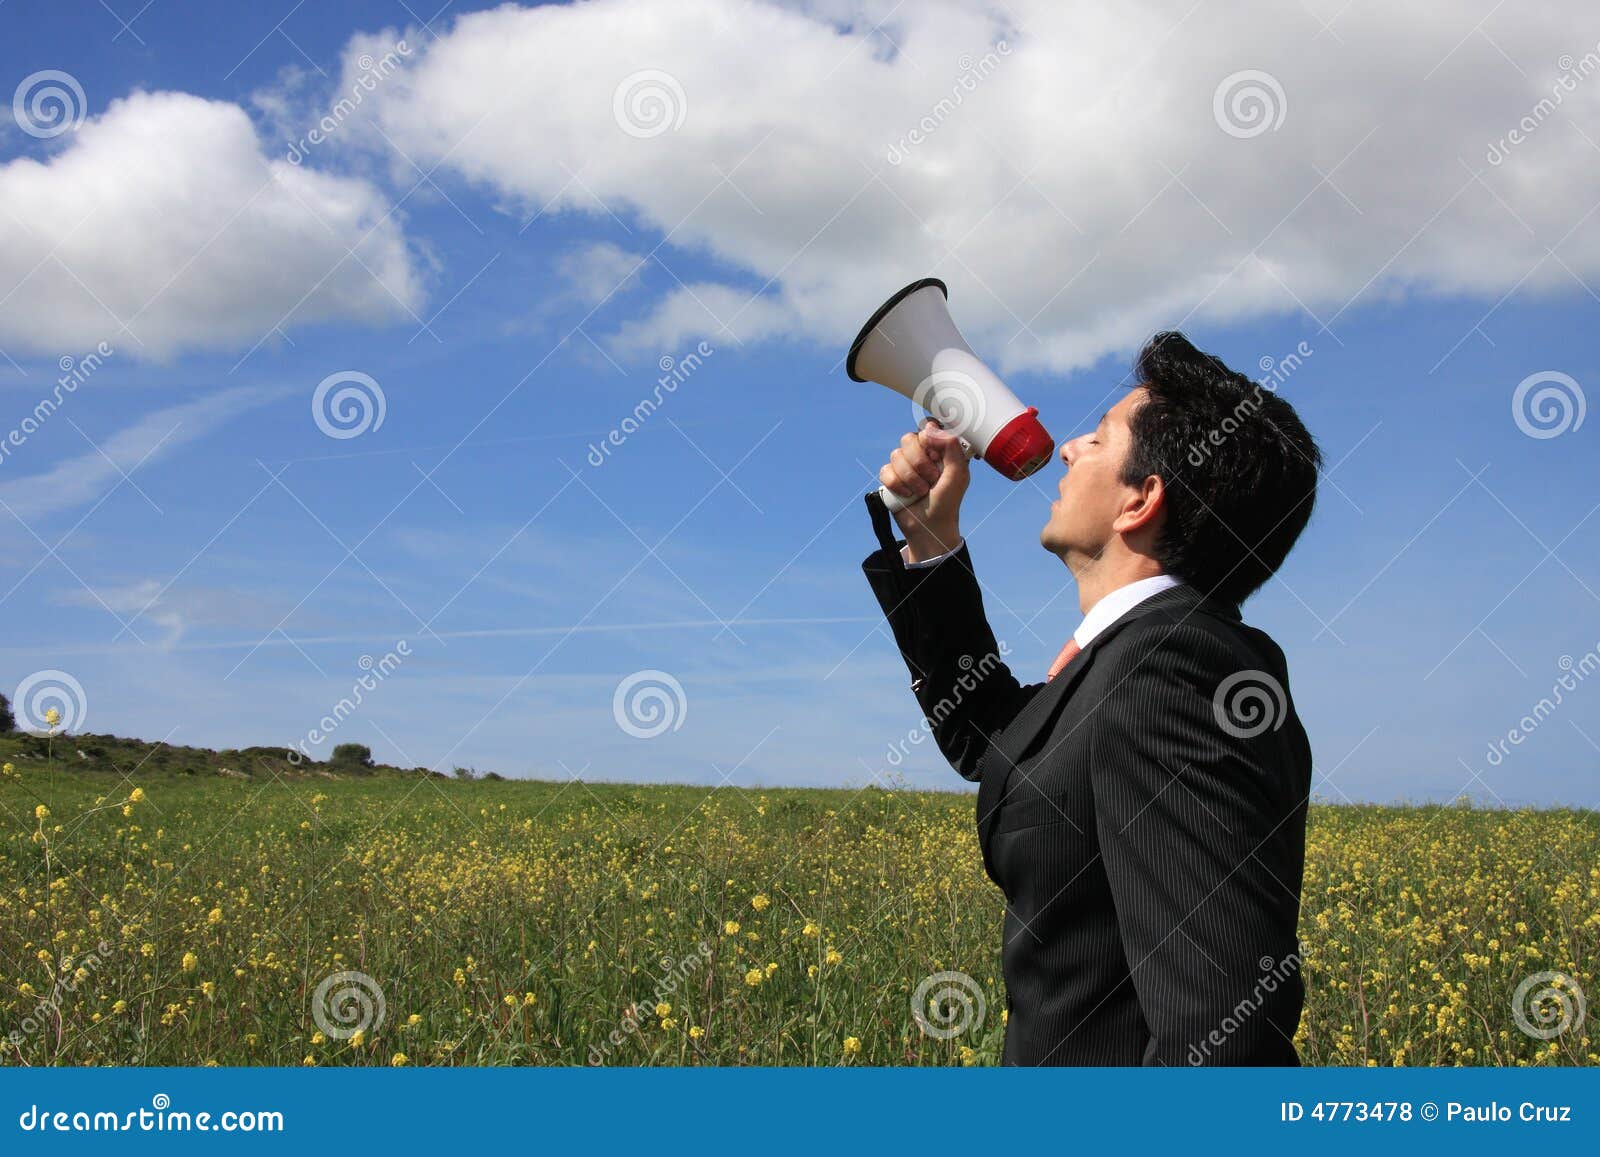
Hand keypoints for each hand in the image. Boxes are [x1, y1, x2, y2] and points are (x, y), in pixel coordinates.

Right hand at [878, 420, 969, 560]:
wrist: (930, 526)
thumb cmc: (948, 501)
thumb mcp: (958, 474)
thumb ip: (951, 446)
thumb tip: (929, 427)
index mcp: (938, 449)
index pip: (927, 427)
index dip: (929, 440)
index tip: (937, 456)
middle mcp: (921, 454)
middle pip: (908, 439)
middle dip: (920, 463)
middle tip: (932, 479)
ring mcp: (904, 465)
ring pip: (896, 455)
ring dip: (911, 478)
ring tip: (921, 491)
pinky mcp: (890, 478)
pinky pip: (885, 471)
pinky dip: (898, 486)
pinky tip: (907, 495)